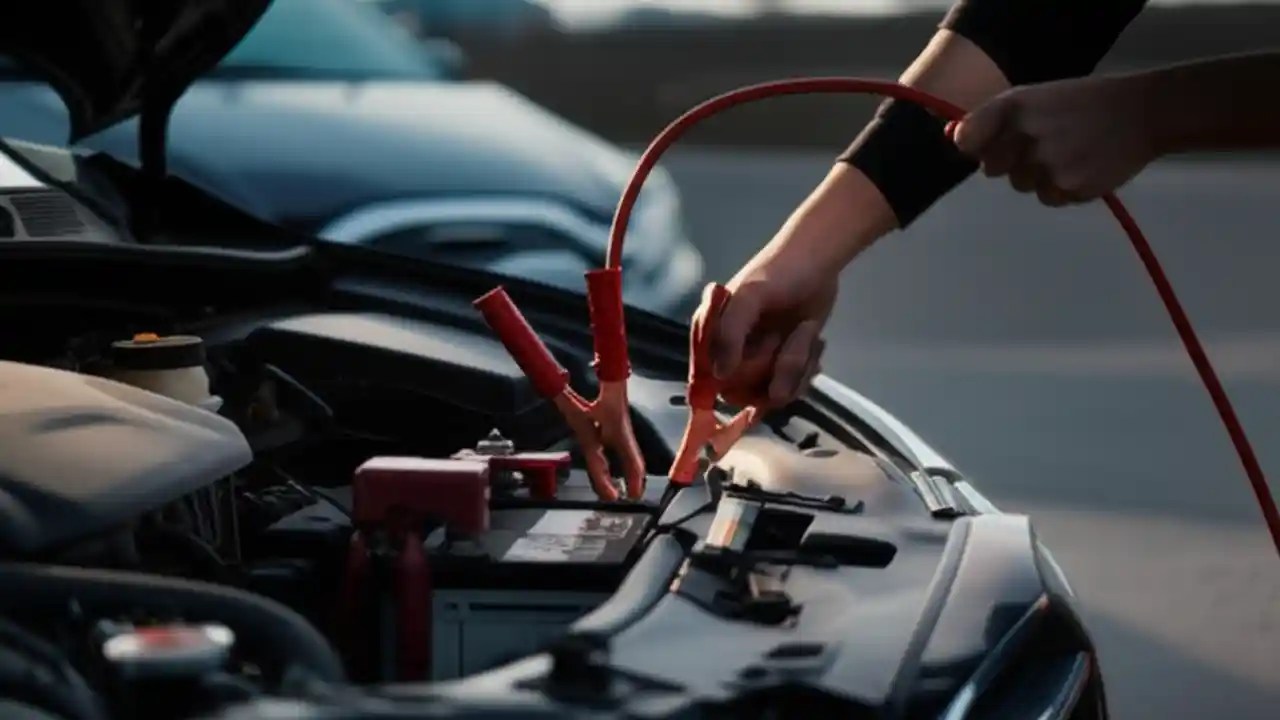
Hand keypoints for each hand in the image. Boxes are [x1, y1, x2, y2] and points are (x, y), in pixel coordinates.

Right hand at [698, 236, 835, 409]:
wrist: (820, 260)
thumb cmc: (778, 272)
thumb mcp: (749, 297)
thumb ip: (729, 334)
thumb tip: (719, 375)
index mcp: (711, 335)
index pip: (708, 380)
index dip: (730, 386)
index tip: (755, 380)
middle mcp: (731, 353)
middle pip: (745, 393)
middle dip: (772, 370)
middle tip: (784, 337)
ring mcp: (760, 362)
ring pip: (774, 393)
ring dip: (796, 366)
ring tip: (805, 331)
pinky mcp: (785, 365)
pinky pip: (793, 387)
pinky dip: (808, 367)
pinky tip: (814, 340)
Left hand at [953, 74, 1156, 205]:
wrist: (1142, 113)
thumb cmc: (1082, 103)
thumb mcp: (1037, 98)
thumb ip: (995, 119)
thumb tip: (954, 138)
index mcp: (1013, 107)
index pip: (966, 139)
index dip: (973, 145)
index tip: (985, 144)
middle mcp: (1024, 136)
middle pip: (991, 169)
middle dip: (1010, 161)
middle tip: (1043, 143)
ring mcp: (1046, 166)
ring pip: (1022, 185)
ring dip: (1038, 175)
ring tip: (1070, 152)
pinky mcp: (1067, 189)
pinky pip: (1049, 198)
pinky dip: (1061, 188)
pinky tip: (1083, 166)